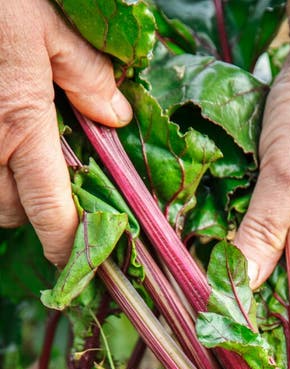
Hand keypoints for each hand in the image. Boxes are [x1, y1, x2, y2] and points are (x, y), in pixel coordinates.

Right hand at [0, 0, 131, 264]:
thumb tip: (116, 118)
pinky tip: (0, 143)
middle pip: (13, 211)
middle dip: (37, 207)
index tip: (81, 261)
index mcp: (19, 126)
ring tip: (22, 155)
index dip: (68, 245)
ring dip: (7, 190)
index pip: (50, 211)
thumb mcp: (49, 22)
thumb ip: (86, 74)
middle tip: (56, 177)